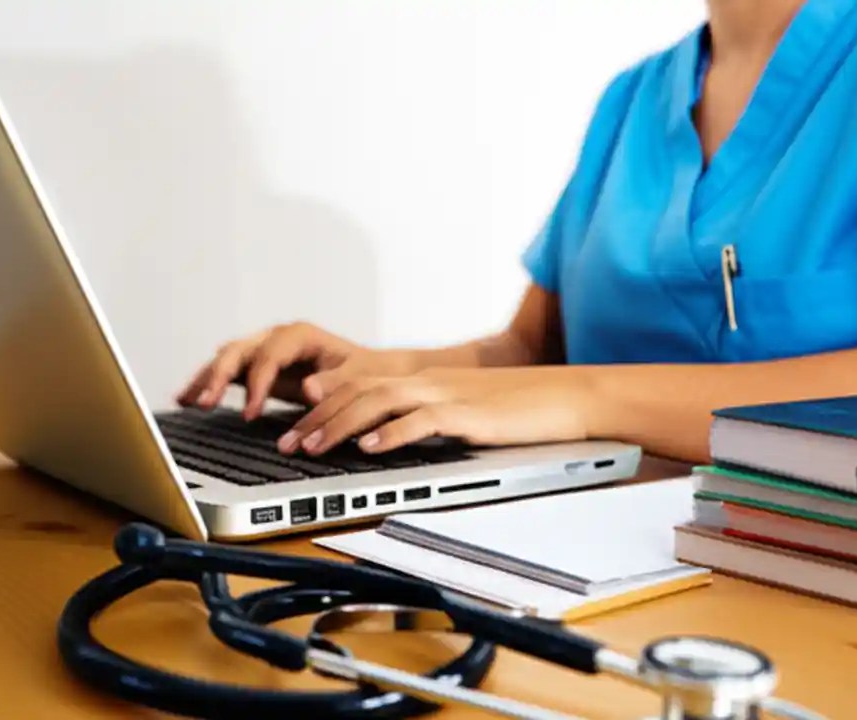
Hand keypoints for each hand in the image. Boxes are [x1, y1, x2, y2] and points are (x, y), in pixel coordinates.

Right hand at [176, 322, 418, 419]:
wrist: (368, 373)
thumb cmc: (364, 374)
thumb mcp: (356, 378)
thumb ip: (334, 383)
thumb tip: (308, 389)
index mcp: (300, 335)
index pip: (269, 355)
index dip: (256, 383)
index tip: (250, 413)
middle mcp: (277, 338)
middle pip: (239, 350)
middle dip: (219, 376)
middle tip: (205, 403)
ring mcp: (264, 350)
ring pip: (227, 358)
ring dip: (206, 378)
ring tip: (185, 400)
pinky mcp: (258, 367)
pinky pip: (228, 372)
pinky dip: (208, 384)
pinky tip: (188, 398)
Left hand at [279, 368, 595, 454]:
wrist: (570, 396)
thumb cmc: (521, 410)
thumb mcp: (464, 411)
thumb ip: (426, 419)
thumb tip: (387, 440)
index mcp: (425, 381)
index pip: (359, 387)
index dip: (320, 408)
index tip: (292, 431)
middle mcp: (429, 382)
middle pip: (357, 392)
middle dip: (315, 420)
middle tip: (286, 445)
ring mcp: (448, 396)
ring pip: (378, 401)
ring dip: (339, 425)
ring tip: (312, 448)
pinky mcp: (470, 414)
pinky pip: (422, 420)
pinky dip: (392, 432)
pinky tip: (369, 447)